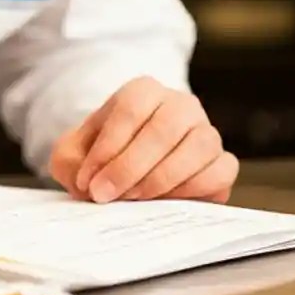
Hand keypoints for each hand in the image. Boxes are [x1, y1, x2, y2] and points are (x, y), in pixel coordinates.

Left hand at [49, 78, 237, 203]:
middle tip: (105, 195)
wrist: (131, 168)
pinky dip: (194, 190)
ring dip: (161, 179)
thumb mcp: (74, 153)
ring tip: (132, 199)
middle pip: (163, 128)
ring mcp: (206, 132)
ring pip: (197, 147)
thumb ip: (71, 162)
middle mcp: (180, 105)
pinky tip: (165, 203)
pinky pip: (220, 172)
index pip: (130, 109)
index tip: (88, 180)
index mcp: (144, 91)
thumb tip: (87, 185)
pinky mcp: (223, 162)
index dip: (108, 147)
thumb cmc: (102, 155)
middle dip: (130, 167)